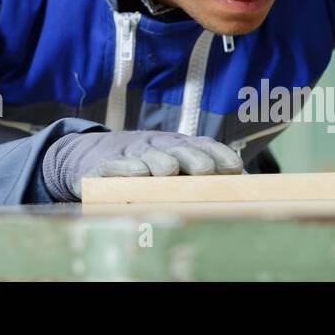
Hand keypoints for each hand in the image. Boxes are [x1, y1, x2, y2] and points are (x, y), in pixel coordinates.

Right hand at [41, 130, 242, 201]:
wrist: (90, 155)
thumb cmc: (142, 167)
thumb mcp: (169, 166)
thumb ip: (201, 178)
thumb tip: (243, 189)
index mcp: (178, 147)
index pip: (204, 145)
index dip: (220, 154)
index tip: (234, 167)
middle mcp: (158, 147)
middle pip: (181, 149)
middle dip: (195, 159)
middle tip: (204, 170)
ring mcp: (132, 154)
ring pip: (152, 156)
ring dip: (163, 163)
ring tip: (169, 171)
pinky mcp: (105, 165)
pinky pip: (117, 165)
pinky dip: (127, 169)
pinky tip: (137, 174)